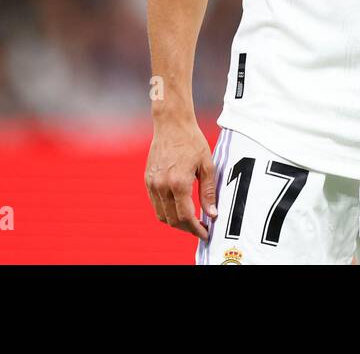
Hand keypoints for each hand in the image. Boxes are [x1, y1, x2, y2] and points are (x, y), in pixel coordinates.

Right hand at [145, 115, 216, 239]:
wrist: (172, 124)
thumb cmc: (192, 141)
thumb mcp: (207, 165)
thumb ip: (208, 192)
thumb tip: (212, 214)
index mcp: (178, 183)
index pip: (186, 217)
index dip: (196, 229)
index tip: (205, 234)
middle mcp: (162, 186)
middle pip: (172, 220)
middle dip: (187, 229)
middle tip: (200, 228)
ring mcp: (152, 184)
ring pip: (161, 215)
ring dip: (175, 222)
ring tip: (190, 220)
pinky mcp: (147, 180)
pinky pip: (155, 204)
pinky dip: (166, 211)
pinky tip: (178, 207)